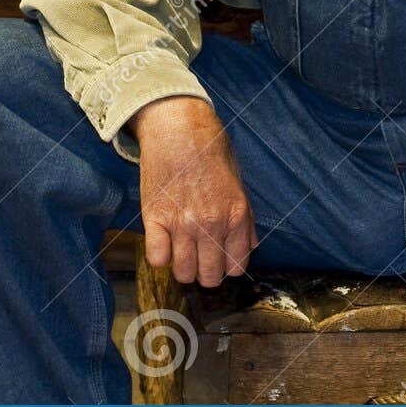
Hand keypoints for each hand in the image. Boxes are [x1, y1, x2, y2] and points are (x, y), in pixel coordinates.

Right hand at [129, 95, 256, 286]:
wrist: (178, 130)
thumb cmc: (211, 153)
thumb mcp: (238, 183)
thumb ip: (246, 219)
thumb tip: (251, 246)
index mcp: (236, 215)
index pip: (236, 266)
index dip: (228, 267)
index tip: (221, 261)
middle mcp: (211, 224)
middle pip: (209, 276)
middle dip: (206, 274)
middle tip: (200, 261)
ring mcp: (182, 223)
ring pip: (183, 272)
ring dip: (183, 267)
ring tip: (182, 253)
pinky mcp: (154, 218)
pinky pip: (157, 258)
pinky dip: (160, 257)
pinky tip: (164, 242)